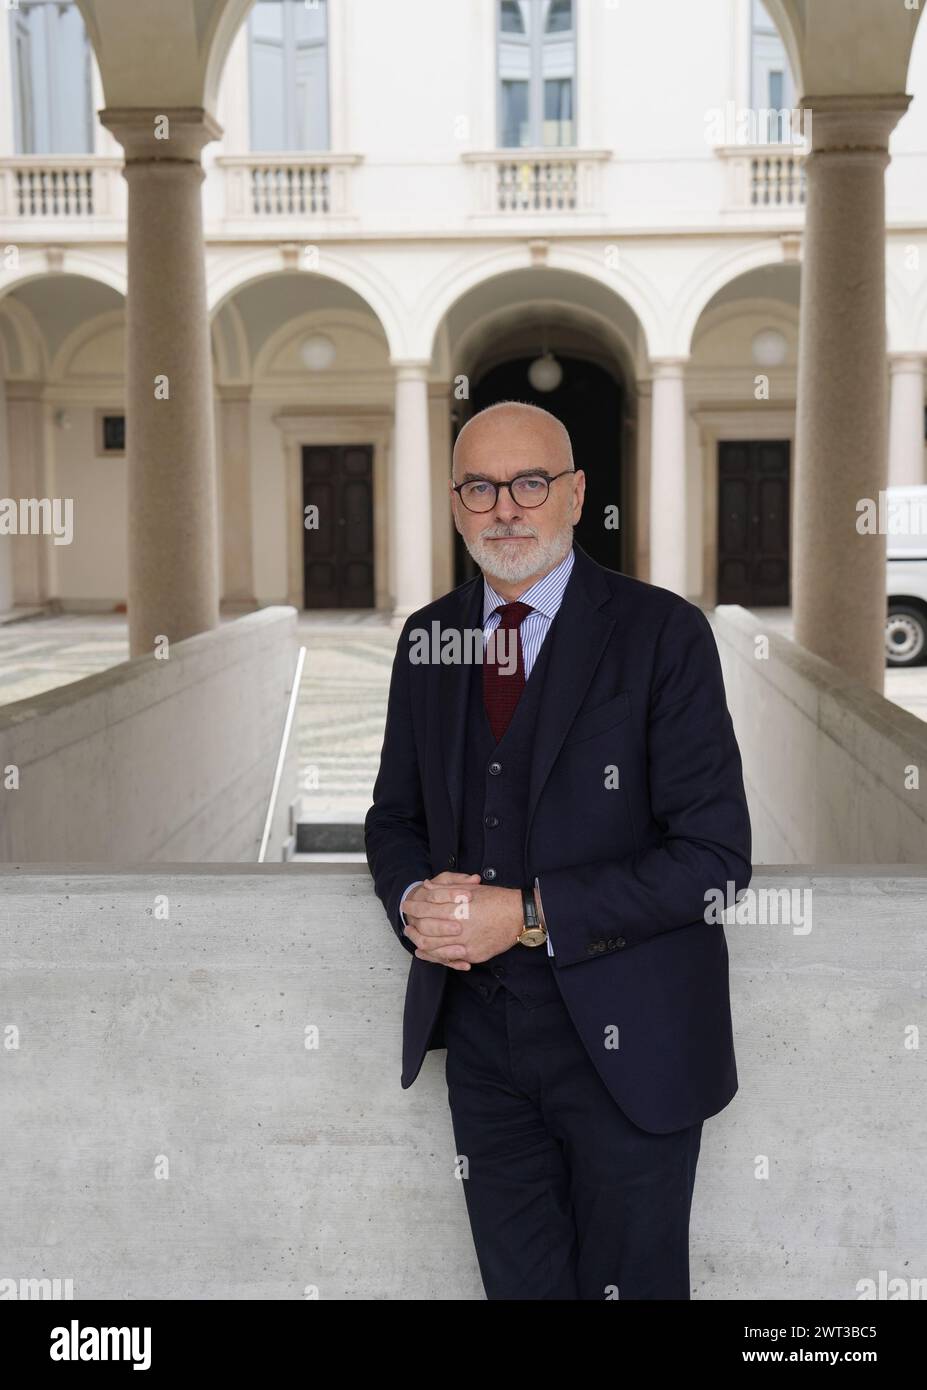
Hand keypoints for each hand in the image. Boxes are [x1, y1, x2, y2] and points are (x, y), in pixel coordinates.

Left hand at [403, 875, 522, 968]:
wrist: (520, 914)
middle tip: (405, 926)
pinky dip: (436, 956)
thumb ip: (446, 887)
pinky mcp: (474, 954)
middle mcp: (460, 924)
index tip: (407, 905)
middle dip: (413, 926)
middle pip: (427, 928)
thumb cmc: (496, 898)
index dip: (414, 906)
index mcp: (457, 905)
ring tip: (413, 940)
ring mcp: (466, 941)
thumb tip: (427, 886)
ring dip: (421, 943)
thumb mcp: (469, 888)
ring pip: (435, 946)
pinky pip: (450, 958)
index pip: (428, 906)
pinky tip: (427, 953)